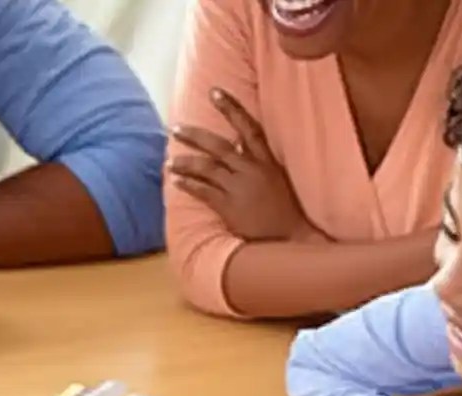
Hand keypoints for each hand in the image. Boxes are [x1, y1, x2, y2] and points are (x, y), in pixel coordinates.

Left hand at [168, 87, 311, 240]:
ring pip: (207, 167)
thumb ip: (256, 158)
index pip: (248, 127)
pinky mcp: (230, 207)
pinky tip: (176, 181)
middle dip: (195, 136)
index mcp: (266, 161)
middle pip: (219, 146)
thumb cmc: (283, 209)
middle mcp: (252, 170)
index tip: (214, 92)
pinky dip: (188, 184)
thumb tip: (240, 140)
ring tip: (170, 160)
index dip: (231, 108)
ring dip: (186, 162)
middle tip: (175, 129)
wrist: (291, 237)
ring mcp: (240, 188)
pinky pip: (203, 191)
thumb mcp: (275, 178)